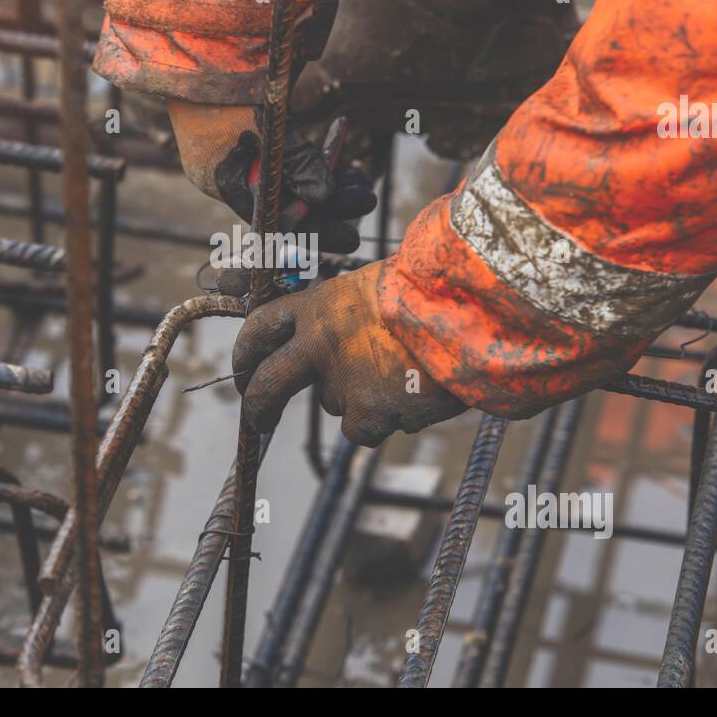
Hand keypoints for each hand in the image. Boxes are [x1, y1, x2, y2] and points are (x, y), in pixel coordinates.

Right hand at [166, 99, 375, 254]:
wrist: (204, 36)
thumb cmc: (227, 80)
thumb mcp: (265, 123)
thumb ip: (294, 159)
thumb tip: (324, 196)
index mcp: (220, 178)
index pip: (271, 220)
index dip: (313, 229)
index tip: (349, 236)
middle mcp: (229, 170)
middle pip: (284, 202)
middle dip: (329, 205)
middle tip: (367, 200)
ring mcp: (238, 149)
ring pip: (290, 181)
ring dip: (327, 184)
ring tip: (363, 181)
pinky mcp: (252, 130)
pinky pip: (288, 159)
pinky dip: (315, 162)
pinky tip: (344, 164)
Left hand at [232, 262, 467, 445]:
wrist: (472, 312)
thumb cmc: (435, 290)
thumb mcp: (378, 288)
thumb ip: (347, 316)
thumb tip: (335, 345)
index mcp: (319, 305)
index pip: (260, 327)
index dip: (245, 351)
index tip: (245, 367)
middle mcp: (319, 345)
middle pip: (266, 383)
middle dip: (257, 406)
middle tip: (258, 419)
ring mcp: (340, 383)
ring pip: (336, 405)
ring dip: (362, 398)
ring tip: (405, 371)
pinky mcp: (367, 415)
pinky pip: (368, 428)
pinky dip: (387, 419)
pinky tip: (415, 394)